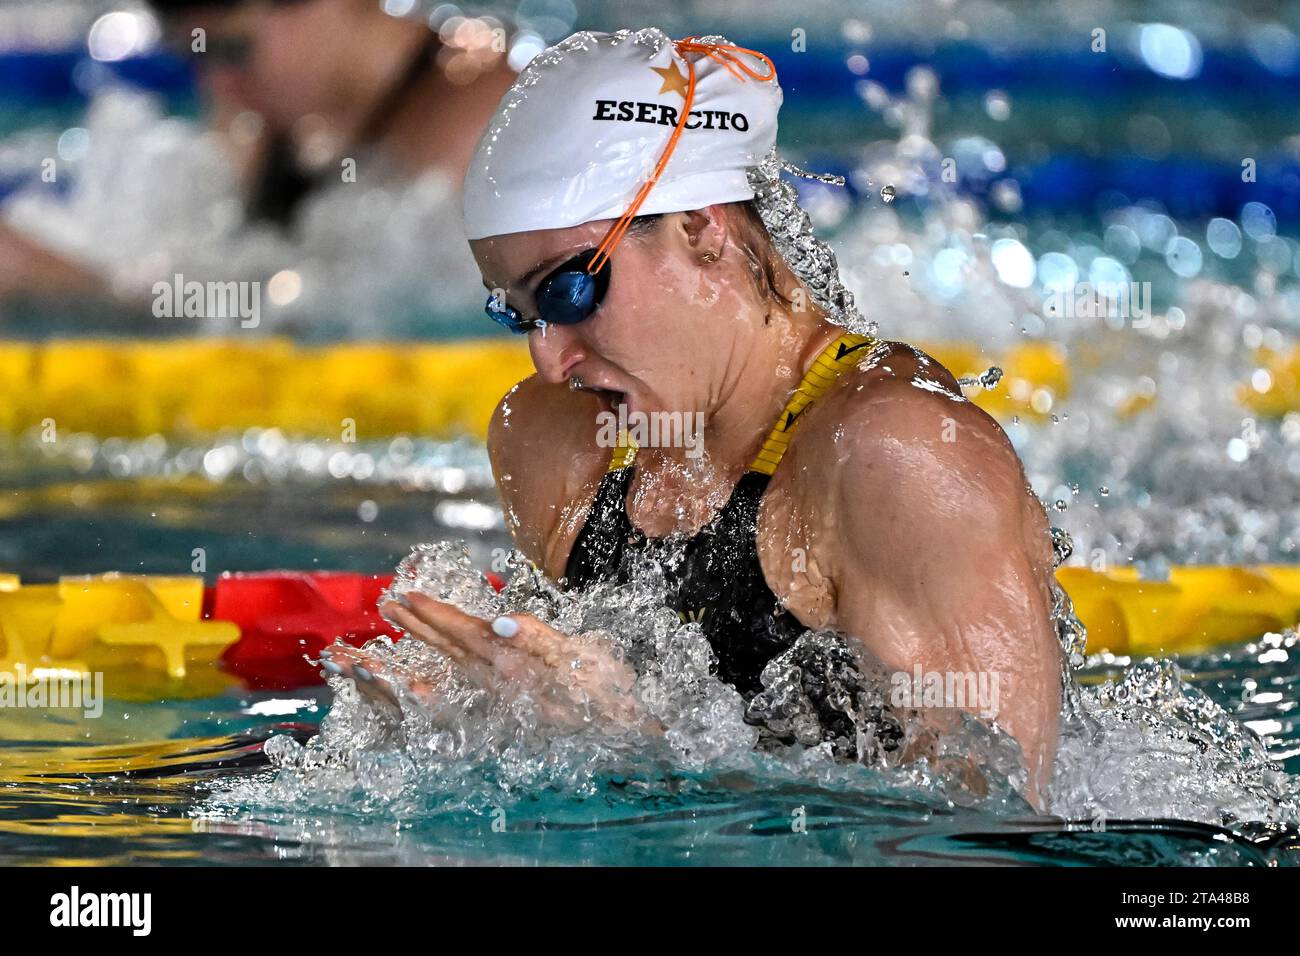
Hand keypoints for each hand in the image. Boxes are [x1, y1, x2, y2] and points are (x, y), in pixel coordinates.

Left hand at [322, 593, 656, 734]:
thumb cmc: (610, 690)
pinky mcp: (513, 704)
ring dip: (427, 642)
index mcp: (517, 667)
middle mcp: (504, 685)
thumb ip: (538, 639)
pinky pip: (467, 686)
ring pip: (456, 665)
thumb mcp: (582, 656)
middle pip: (452, 649)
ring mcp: (506, 697)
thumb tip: (498, 623)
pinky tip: (426, 674)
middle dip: (420, 625)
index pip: (465, 635)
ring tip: (401, 623)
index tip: (406, 595)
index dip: (435, 614)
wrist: (628, 732)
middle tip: (389, 603)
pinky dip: (442, 675)